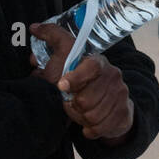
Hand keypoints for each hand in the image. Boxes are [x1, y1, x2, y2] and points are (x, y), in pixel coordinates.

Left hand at [31, 24, 133, 141]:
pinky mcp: (124, 114)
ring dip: (81, 118)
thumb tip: (34, 28)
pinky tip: (88, 125)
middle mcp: (113, 76)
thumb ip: (52, 40)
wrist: (110, 101)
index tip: (61, 86)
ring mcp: (121, 95)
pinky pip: (100, 128)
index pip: (90, 67)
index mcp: (99, 62)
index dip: (75, 78)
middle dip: (73, 106)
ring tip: (80, 112)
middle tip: (71, 102)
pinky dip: (90, 130)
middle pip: (86, 99)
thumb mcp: (67, 57)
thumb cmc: (81, 79)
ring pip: (92, 116)